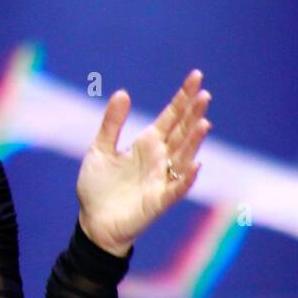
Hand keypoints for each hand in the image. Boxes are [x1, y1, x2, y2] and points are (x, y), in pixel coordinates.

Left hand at [75, 69, 211, 255]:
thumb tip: (122, 92)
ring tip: (204, 122)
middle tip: (204, 94)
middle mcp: (159, 159)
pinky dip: (186, 177)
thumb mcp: (100, 149)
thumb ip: (112, 123)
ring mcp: (162, 179)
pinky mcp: (158, 200)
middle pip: (181, 132)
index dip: (183, 97)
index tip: (196, 76)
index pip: (170, 117)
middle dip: (192, 114)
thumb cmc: (98, 186)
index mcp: (146, 144)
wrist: (92, 221)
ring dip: (194, 141)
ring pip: (183, 156)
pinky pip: (176, 188)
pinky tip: (195, 164)